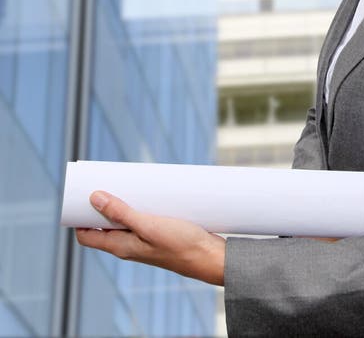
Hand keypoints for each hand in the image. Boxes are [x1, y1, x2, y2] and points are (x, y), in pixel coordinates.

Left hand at [75, 191, 225, 285]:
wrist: (209, 257)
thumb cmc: (180, 245)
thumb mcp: (148, 225)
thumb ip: (121, 213)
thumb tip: (94, 198)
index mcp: (121, 247)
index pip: (87, 237)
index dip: (79, 218)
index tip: (78, 197)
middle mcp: (129, 245)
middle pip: (104, 226)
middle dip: (100, 205)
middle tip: (103, 182)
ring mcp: (144, 240)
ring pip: (123, 220)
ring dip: (121, 203)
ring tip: (123, 181)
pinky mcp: (158, 234)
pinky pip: (141, 218)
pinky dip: (138, 204)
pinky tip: (146, 191)